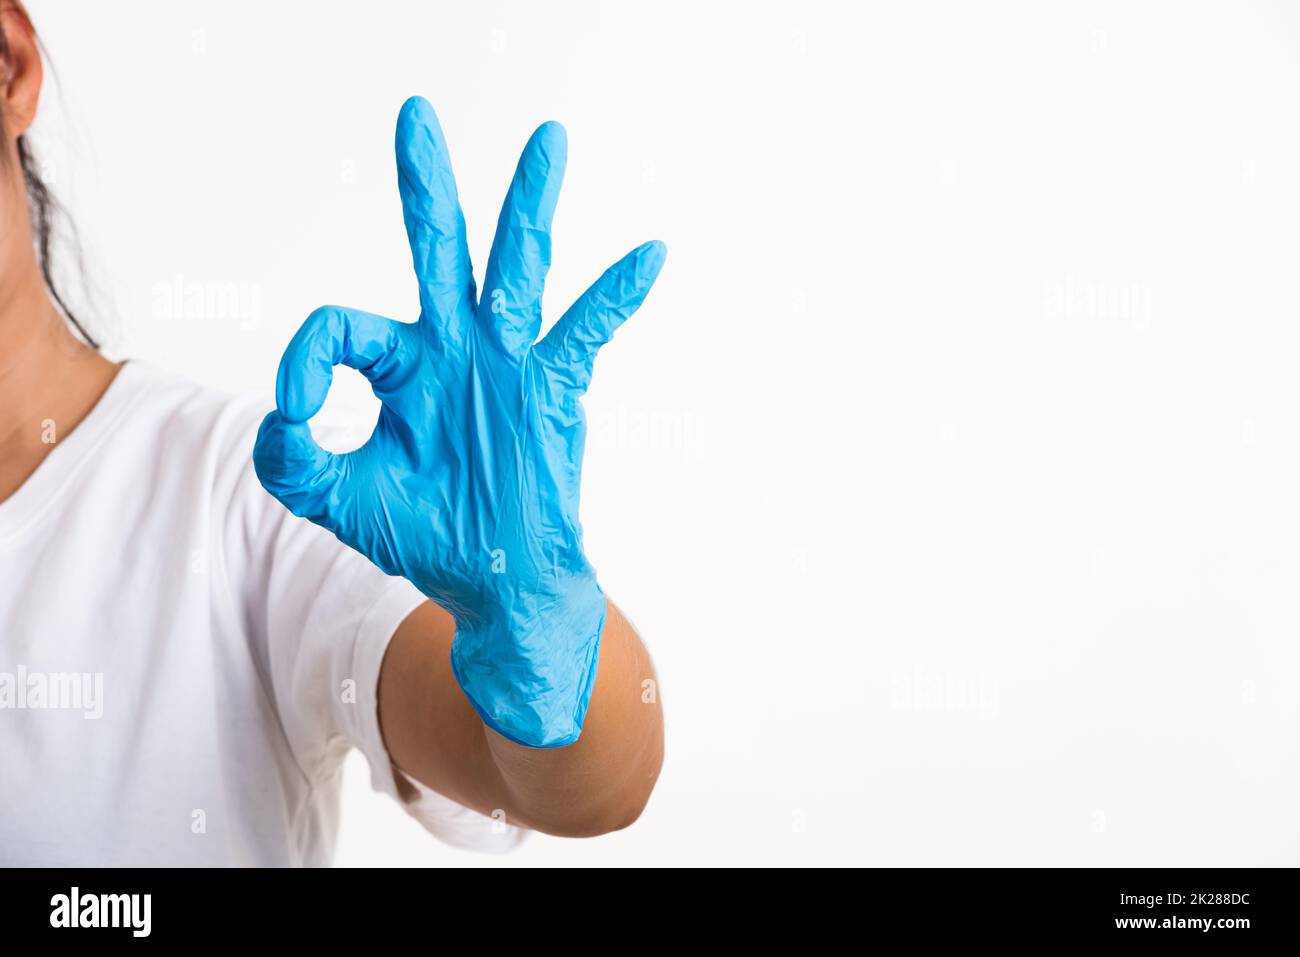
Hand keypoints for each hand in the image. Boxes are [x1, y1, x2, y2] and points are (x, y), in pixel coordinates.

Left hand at [253, 97, 665, 746]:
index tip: (300, 407)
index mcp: (403, 368)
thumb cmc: (425, 536)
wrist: (496, 584)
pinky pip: (587, 332)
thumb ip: (292, 460)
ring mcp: (507, 364)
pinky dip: (617, 295)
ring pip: (518, 268)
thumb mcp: (340, 498)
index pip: (343, 326)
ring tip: (549, 138)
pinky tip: (650, 254)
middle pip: (441, 251)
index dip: (308, 358)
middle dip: (426, 185)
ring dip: (530, 204)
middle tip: (414, 114)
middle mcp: (455, 350)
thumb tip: (281, 416)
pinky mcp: (553, 389)